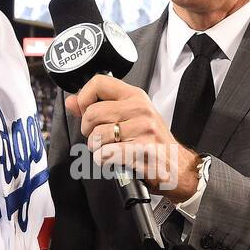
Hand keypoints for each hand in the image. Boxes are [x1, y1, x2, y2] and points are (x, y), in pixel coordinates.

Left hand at [66, 75, 200, 200]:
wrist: (177, 166)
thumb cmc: (153, 142)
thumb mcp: (130, 117)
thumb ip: (99, 107)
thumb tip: (72, 102)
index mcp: (135, 96)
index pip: (99, 82)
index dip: (84, 98)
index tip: (86, 112)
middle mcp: (140, 109)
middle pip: (92, 113)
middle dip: (88, 131)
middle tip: (99, 138)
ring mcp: (143, 129)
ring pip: (97, 136)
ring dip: (96, 149)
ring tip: (109, 150)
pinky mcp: (142, 150)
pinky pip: (106, 154)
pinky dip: (103, 161)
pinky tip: (113, 160)